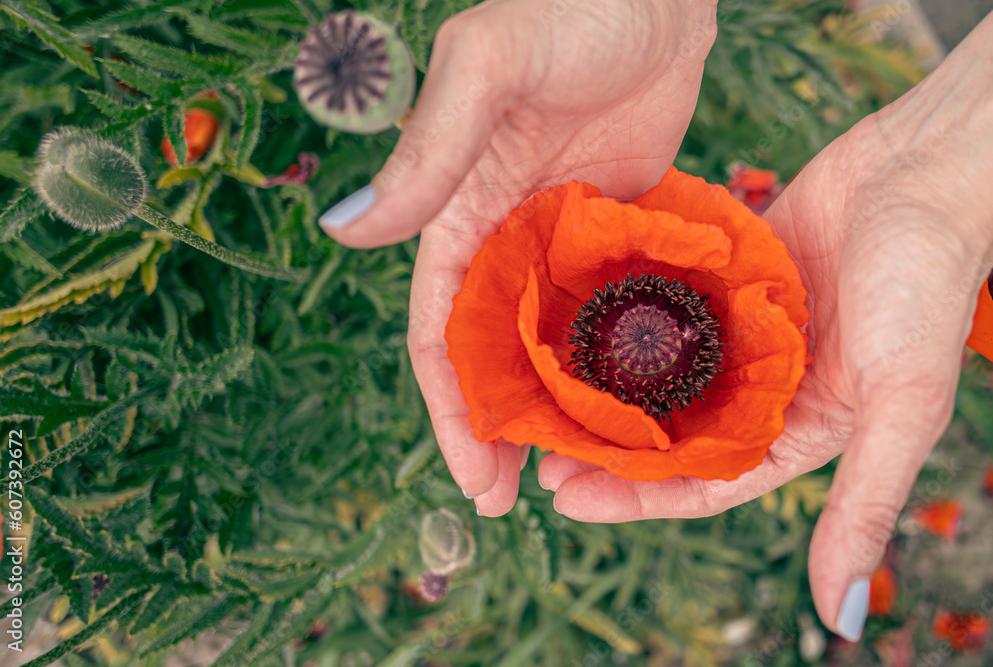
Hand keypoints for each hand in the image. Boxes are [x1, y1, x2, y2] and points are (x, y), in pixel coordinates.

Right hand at [324, 0, 718, 514]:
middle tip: (517, 504)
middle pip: (492, 358)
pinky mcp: (617, 236)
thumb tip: (346, 226)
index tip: (474, 476)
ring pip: (550, 349)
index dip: (450, 409)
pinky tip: (630, 408)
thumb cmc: (568, 10)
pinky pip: (609, 315)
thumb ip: (431, 149)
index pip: (442, 332)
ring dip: (554, 412)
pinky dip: (611, 365)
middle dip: (496, 431)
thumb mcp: (489, 70)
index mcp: (459, 214)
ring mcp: (563, 244)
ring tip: (578, 476)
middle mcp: (505, 240)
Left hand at [542, 14, 992, 638]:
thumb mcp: (901, 404)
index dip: (633, 499)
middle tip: (534, 449)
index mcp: (794, 427)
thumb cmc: (926, 287)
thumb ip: (866, 504)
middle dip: (603, 445)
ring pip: (656, 369)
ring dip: (604, 381)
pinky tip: (574, 316)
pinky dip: (623, 315)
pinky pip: (662, 304)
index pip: (698, 482)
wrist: (925, 173)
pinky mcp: (722, 276)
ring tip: (541, 389)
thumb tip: (841, 617)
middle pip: (665, 429)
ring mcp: (737, 329)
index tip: (564, 499)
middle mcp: (759, 385)